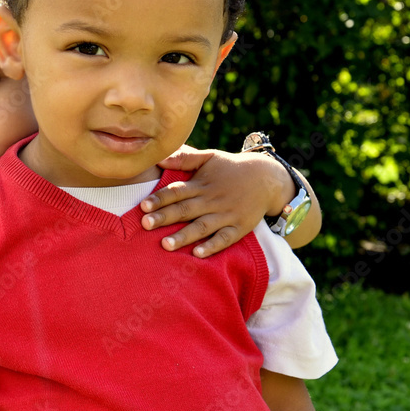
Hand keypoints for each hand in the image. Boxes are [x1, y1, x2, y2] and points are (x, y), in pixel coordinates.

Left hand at [141, 146, 292, 256]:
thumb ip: (184, 158)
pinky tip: (198, 253)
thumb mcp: (209, 157)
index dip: (160, 198)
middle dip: (165, 217)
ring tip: (165, 244)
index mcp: (201, 184)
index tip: (143, 205)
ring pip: (202, 227)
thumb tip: (159, 157)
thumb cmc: (231, 168)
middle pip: (185, 210)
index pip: (177, 191)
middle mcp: (211, 200)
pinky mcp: (239, 228)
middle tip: (145, 224)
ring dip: (184, 236)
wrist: (267, 178)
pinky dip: (212, 246)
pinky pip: (224, 239)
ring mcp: (226, 215)